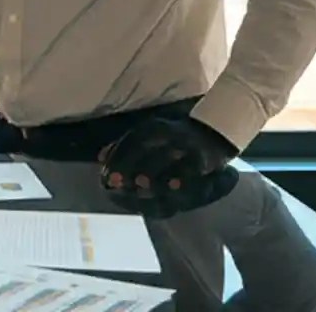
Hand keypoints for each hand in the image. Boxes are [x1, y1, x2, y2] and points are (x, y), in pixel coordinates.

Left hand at [98, 117, 238, 218]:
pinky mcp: (203, 156)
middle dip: (129, 165)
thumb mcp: (149, 137)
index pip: (130, 140)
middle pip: (144, 146)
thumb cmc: (174, 139)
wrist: (215, 133)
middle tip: (118, 183)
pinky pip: (191, 167)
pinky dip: (181, 176)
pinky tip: (171, 187)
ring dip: (152, 172)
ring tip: (139, 186)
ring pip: (166, 156)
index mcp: (151, 128)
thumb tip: (100, 157)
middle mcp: (167, 132)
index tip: (107, 177)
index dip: (117, 158)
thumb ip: (124, 146)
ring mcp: (185, 144)